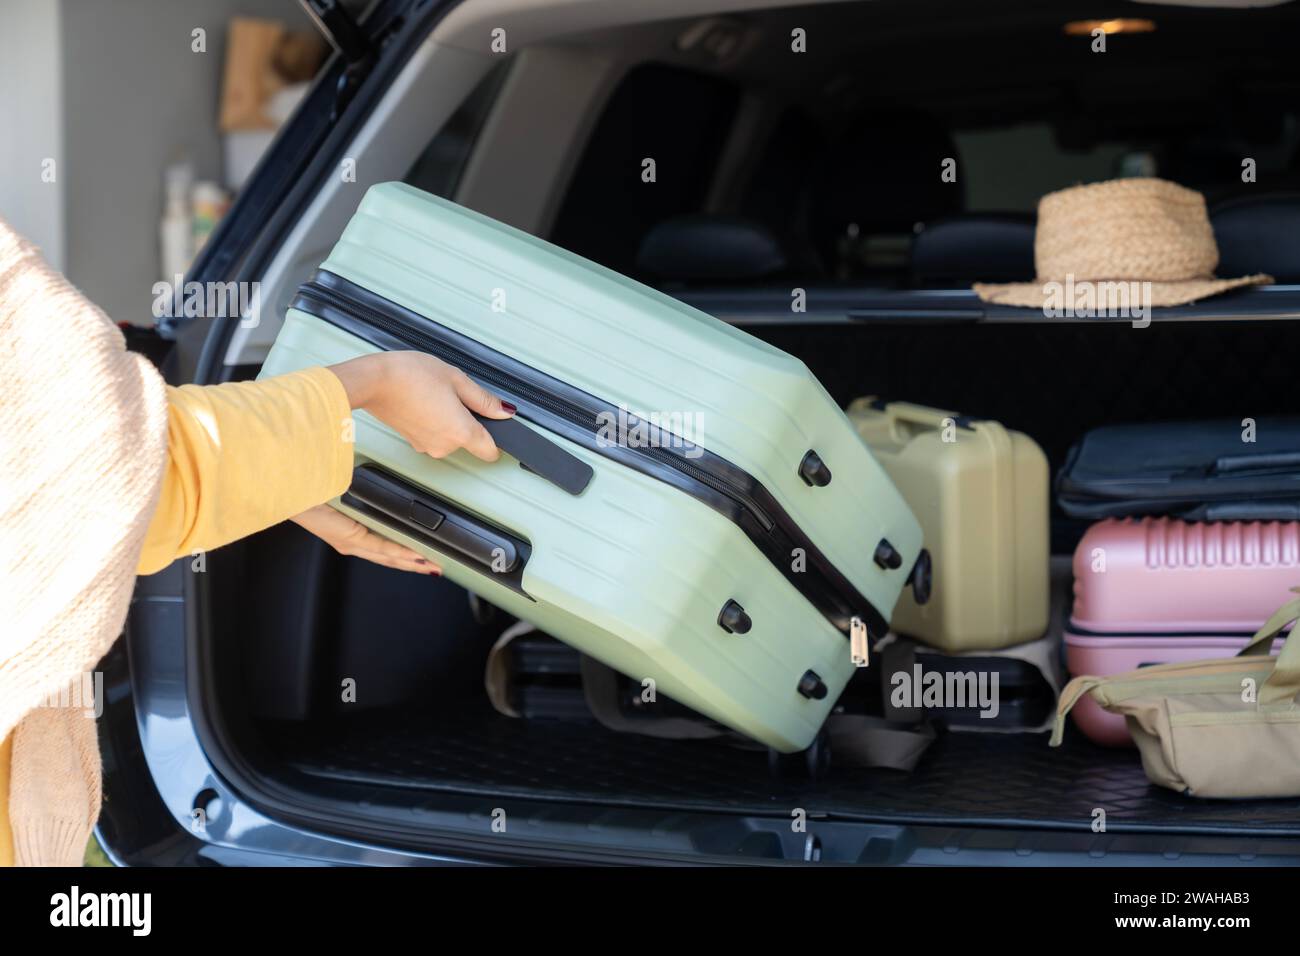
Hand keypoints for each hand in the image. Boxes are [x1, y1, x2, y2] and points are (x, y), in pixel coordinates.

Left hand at [292, 504, 440, 574]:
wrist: (294, 494)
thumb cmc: (312, 493)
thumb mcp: (341, 497)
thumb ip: (358, 498)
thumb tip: (371, 487)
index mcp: (349, 537)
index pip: (382, 551)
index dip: (404, 558)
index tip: (424, 560)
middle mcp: (351, 544)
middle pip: (389, 560)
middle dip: (415, 566)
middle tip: (436, 569)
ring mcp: (351, 543)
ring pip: (389, 557)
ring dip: (413, 563)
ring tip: (432, 565)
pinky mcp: (350, 538)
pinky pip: (382, 547)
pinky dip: (401, 551)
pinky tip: (415, 554)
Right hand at [327, 351, 515, 459]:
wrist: (373, 380)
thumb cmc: (409, 376)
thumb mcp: (455, 378)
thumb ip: (483, 399)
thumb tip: (503, 411)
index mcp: (460, 432)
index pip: (490, 452)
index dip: (496, 439)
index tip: (494, 425)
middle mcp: (444, 446)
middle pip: (468, 440)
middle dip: (467, 420)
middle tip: (454, 395)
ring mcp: (426, 446)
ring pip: (449, 437)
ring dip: (448, 420)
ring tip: (434, 395)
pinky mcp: (412, 442)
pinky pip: (433, 434)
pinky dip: (432, 421)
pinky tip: (423, 401)